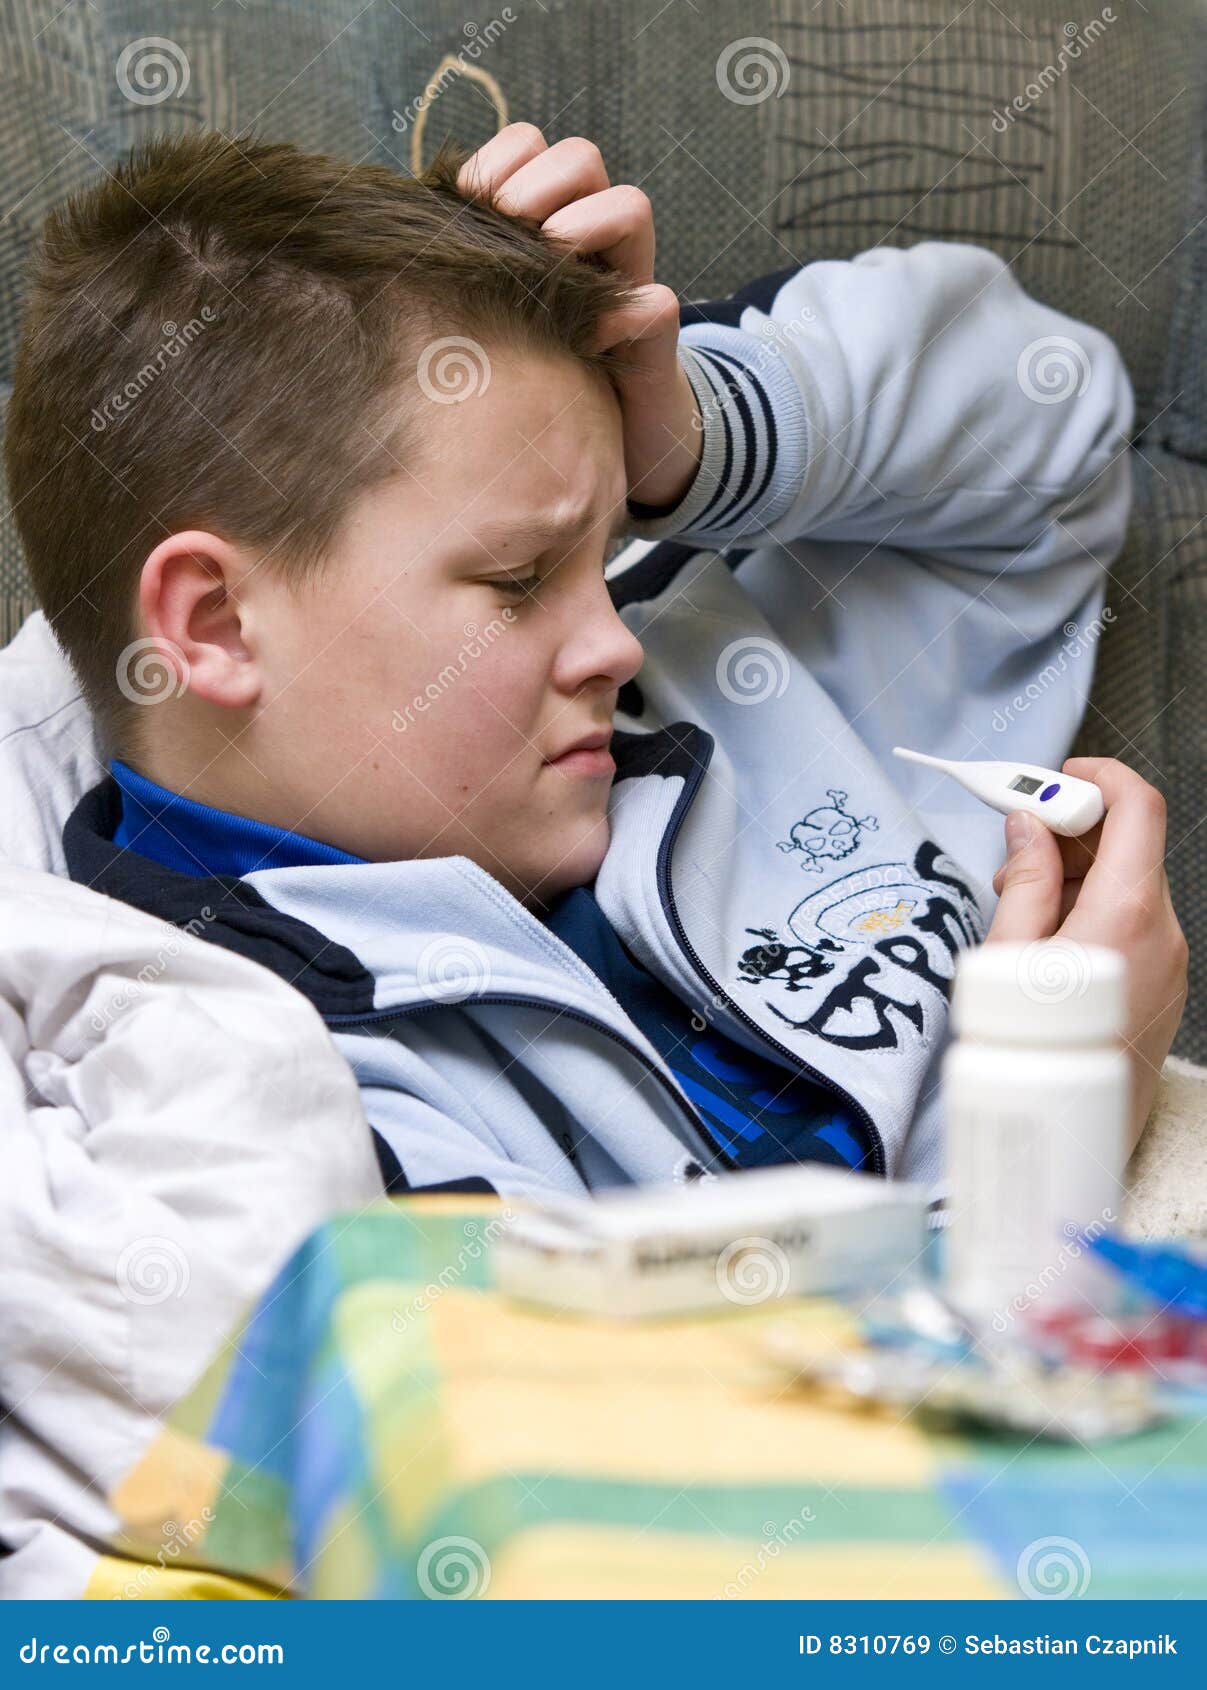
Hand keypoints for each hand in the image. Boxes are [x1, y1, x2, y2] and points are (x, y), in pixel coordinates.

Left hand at [456, 123, 701, 511]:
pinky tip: (583, 344)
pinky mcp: (657, 335)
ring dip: (584, 226)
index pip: (529, 145)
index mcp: (550, 218)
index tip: (461, 205)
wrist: (603, 436)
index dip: (496, 162)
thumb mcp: (487, 311)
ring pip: (630, 206)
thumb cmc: (530, 370)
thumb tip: (404, 240)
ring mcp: (632, 280)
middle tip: (506, 231)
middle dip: (536, 186)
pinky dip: (619, 316)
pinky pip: (654, 303)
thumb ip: (463, 270)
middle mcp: (597, 238)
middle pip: (581, 157)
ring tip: (549, 269)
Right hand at [984, 757, 1187, 1150]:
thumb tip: (1029, 827)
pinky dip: (1092, 907)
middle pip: (1130, 844)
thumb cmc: (1032, 1050)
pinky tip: (1046, 935)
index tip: (1051, 779)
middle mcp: (1163, 929)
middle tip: (1013, 849)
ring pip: (1129, 882)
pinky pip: (1134, 921)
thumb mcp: (1008, 953)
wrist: (1070, 1130)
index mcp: (1127, 910)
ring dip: (1076, 873)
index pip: (1139, 806)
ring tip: (1019, 902)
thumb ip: (1025, 878)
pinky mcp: (1164, 983)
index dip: (1097, 776)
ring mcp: (1170, 959)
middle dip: (1070, 830)